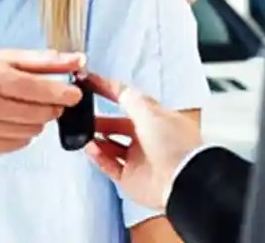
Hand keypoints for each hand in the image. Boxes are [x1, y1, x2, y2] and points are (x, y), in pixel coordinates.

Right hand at [0, 49, 83, 156]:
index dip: (63, 93)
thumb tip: (79, 61)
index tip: (76, 94)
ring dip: (38, 119)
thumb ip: (41, 60)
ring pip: (33, 130)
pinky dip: (23, 132)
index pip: (39, 90)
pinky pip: (19, 143)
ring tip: (21, 106)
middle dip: (52, 106)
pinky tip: (8, 119)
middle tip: (50, 99)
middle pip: (39, 113)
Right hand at [82, 72, 202, 209]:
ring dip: (96, 138)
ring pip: (111, 146)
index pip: (130, 101)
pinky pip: (109, 166)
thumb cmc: (174, 144)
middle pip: (118, 125)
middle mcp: (148, 139)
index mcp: (156, 119)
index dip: (110, 91)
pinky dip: (98, 157)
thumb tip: (114, 85)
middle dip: (101, 120)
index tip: (91, 83)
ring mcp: (139, 159)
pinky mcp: (131, 178)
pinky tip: (90, 147)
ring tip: (83, 131)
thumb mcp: (150, 112)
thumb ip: (129, 97)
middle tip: (84, 113)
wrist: (181, 181)